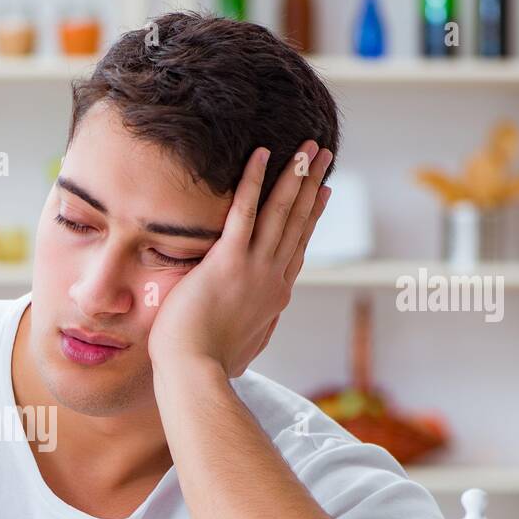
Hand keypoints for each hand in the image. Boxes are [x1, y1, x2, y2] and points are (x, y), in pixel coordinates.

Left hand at [147, 140, 332, 378]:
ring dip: (296, 175)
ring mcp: (254, 269)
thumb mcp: (243, 348)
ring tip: (308, 146)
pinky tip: (263, 154)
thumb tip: (257, 330)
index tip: (321, 193)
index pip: (297, 247)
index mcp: (275, 297)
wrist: (194, 372)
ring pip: (281, 212)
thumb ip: (254, 330)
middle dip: (311, 184)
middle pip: (297, 222)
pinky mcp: (228, 262)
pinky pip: (245, 212)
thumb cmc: (209, 366)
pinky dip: (255, 181)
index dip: (310, 216)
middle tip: (323, 154)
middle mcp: (272, 278)